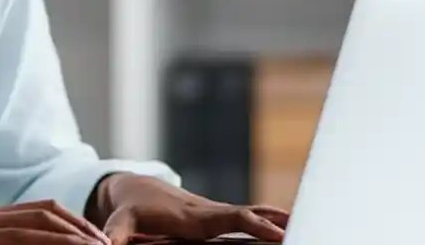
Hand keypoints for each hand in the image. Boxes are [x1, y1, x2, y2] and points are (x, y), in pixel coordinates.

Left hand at [91, 174, 289, 243]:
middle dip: (276, 221)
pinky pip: (249, 219)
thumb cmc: (128, 207)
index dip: (254, 224)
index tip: (278, 232)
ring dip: (279, 220)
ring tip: (310, 227)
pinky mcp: (217, 219)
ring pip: (254, 214)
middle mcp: (210, 213)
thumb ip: (114, 235)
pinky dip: (270, 221)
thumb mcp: (119, 220)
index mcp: (194, 216)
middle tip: (306, 229)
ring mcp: (216, 215)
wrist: (134, 188)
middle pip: (251, 214)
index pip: (231, 218)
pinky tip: (290, 228)